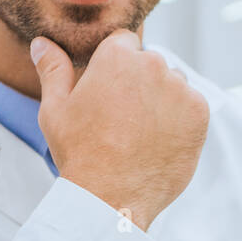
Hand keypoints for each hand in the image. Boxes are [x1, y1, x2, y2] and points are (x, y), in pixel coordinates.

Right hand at [31, 32, 209, 230]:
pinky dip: (182, 122)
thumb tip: (41, 43)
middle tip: (125, 121)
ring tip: (142, 134)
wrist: (111, 197)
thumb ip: (53, 70)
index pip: (126, 43)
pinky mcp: (200, 114)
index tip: (112, 93)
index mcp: (117, 55)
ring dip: (164, 101)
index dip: (118, 68)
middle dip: (141, 84)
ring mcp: (180, 89)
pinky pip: (193, 107)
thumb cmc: (80, 154)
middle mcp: (152, 64)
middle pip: (151, 64)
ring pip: (174, 85)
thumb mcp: (56, 109)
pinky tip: (161, 142)